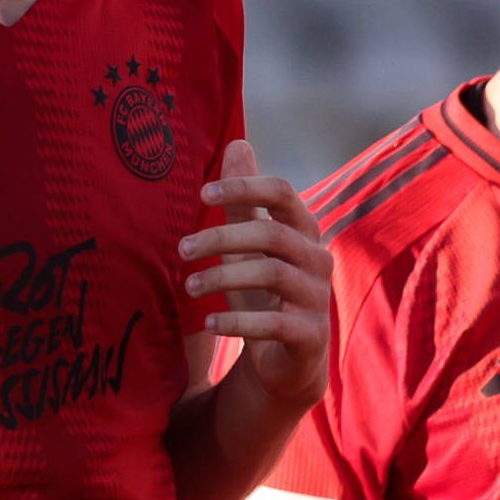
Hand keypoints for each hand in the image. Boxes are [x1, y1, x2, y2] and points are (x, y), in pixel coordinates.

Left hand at [183, 140, 332, 404]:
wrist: (292, 357)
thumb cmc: (266, 292)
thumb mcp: (252, 245)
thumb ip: (245, 201)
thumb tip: (238, 142)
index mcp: (304, 232)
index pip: (283, 193)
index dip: (245, 187)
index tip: (202, 195)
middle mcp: (317, 259)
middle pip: (272, 233)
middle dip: (221, 237)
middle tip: (180, 249)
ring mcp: (318, 298)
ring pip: (273, 274)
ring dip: (223, 276)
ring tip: (189, 286)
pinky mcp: (310, 335)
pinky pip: (275, 323)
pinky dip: (238, 321)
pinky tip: (210, 323)